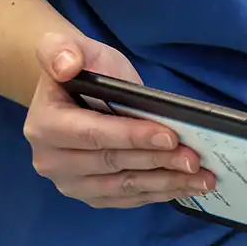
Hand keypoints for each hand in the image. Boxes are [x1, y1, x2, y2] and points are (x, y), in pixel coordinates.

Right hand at [24, 31, 214, 207]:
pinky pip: (128, 199)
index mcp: (44, 126)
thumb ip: (61, 49)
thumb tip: (66, 65)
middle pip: (112, 164)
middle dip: (157, 161)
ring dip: (165, 183)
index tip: (170, 136)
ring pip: (124, 187)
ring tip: (202, 177)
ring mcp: (71, 183)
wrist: (76, 90)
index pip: (93, 134)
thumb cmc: (81, 68)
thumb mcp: (69, 46)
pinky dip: (159, 193)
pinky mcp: (92, 195)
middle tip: (195, 158)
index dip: (132, 136)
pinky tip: (187, 186)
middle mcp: (52, 161)